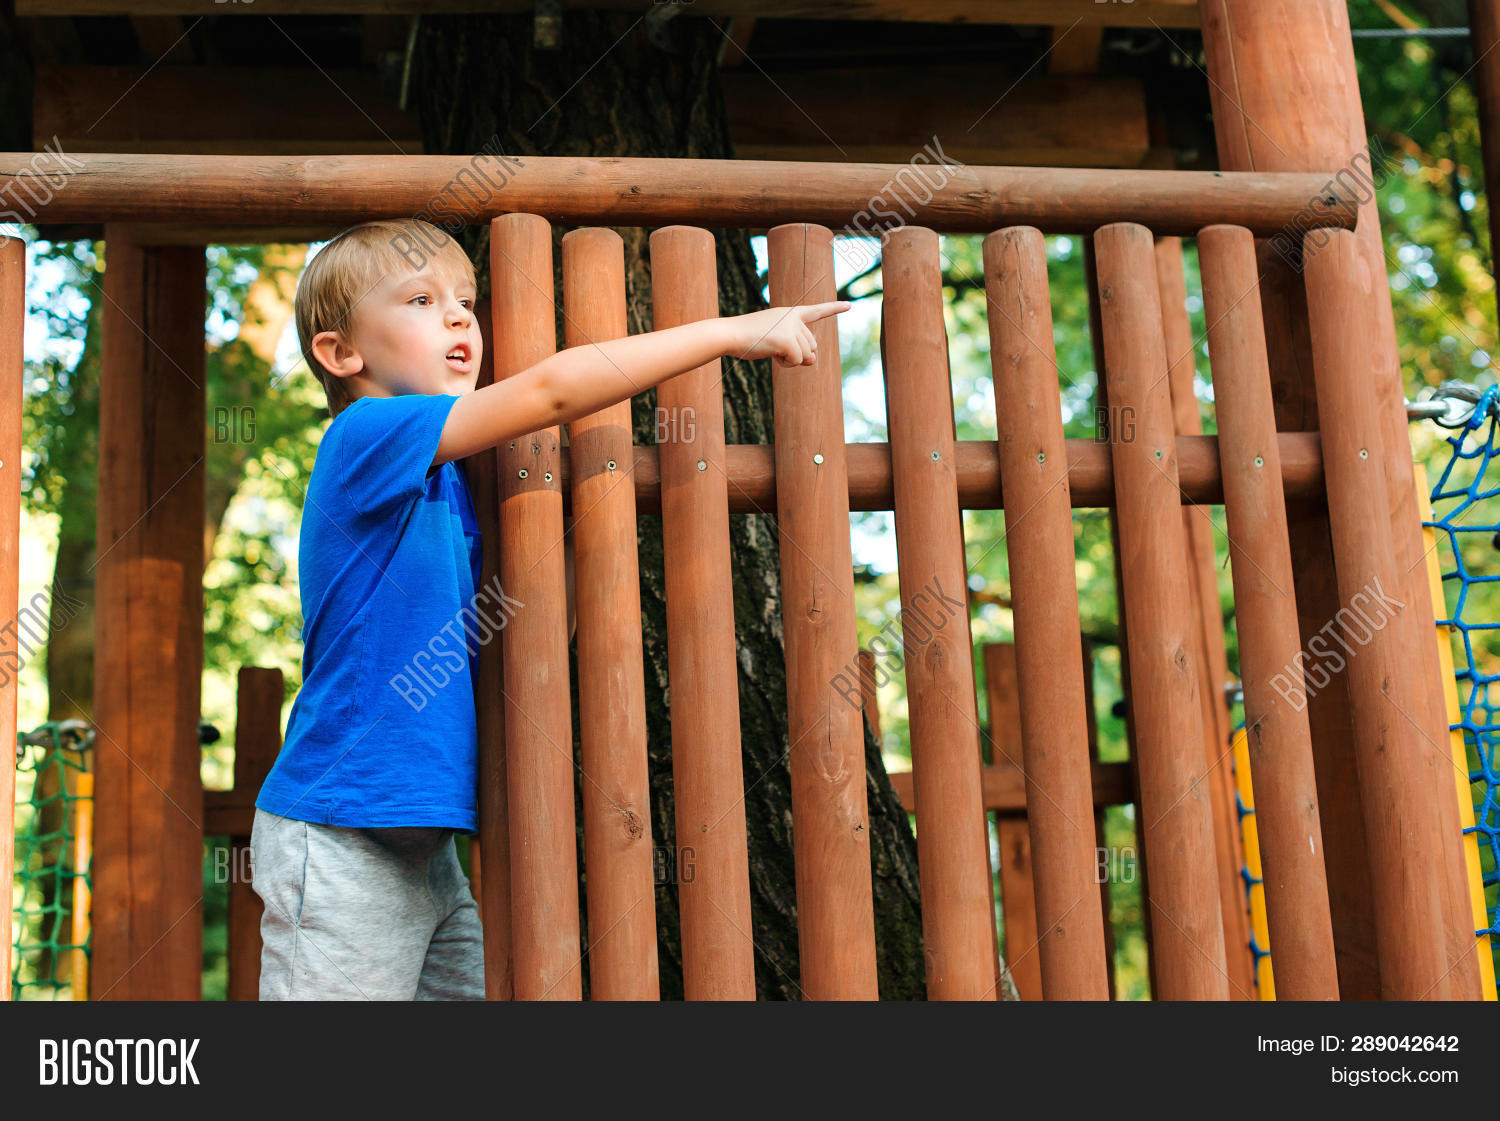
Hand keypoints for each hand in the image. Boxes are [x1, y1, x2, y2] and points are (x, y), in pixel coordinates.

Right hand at [725, 302, 851, 366]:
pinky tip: (771, 354)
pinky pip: (797, 361)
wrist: (731, 335)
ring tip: (771, 349)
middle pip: (812, 346)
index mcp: (791, 313)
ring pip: (806, 355)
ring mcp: (792, 328)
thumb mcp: (778, 344)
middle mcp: (795, 318)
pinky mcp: (788, 340)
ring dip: (790, 360)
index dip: (834, 309)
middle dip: (798, 354)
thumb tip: (813, 361)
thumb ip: (799, 351)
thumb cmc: (750, 339)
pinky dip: (785, 364)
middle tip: (776, 349)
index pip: (816, 311)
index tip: (850, 305)